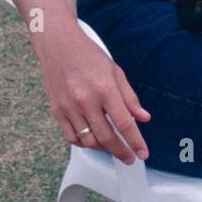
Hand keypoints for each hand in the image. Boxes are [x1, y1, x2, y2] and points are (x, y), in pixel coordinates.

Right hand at [37, 25, 150, 164]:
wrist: (58, 44)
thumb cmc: (88, 55)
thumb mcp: (115, 71)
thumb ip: (129, 97)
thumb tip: (144, 117)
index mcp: (105, 88)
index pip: (124, 123)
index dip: (136, 141)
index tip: (143, 153)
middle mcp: (86, 100)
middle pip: (106, 137)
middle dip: (121, 151)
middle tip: (129, 157)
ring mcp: (69, 107)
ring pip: (88, 141)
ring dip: (103, 148)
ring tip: (112, 146)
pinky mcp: (57, 110)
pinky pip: (71, 137)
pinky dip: (84, 143)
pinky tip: (92, 140)